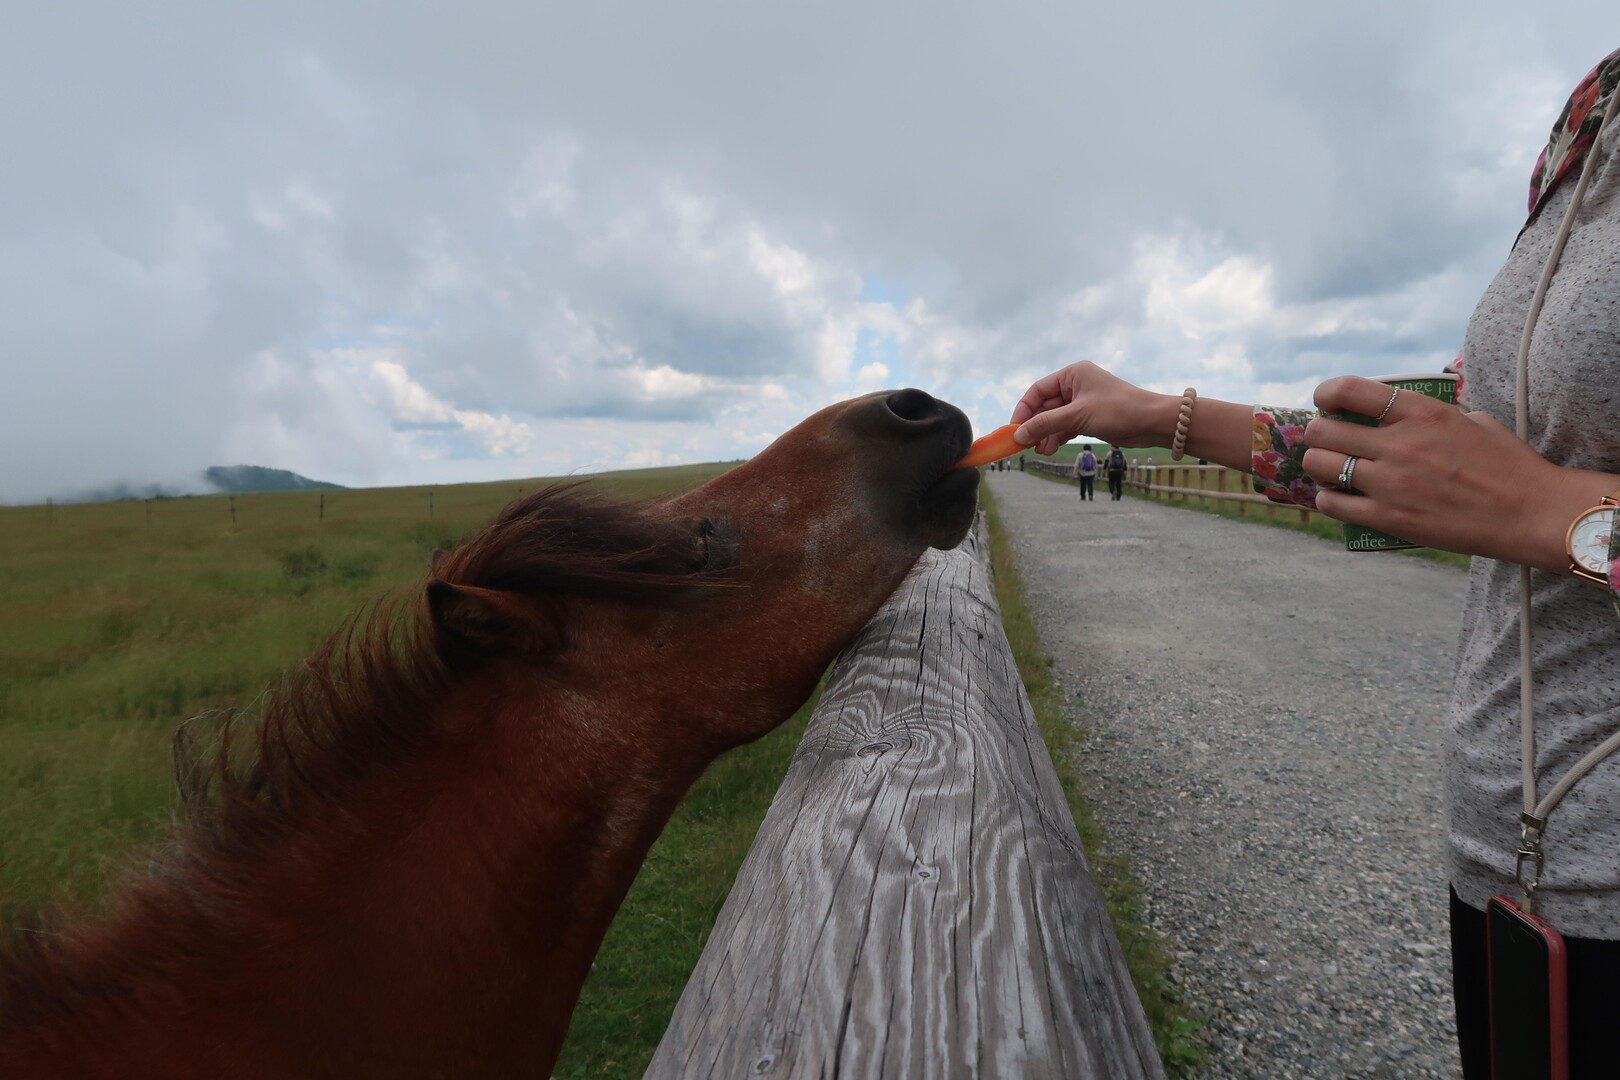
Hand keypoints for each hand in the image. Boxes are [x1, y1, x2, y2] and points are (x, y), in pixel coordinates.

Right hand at [1010, 361, 1171, 455]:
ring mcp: (1082, 403)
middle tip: (1024, 445)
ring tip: (1041, 450)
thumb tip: (1018, 435)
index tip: (1015, 429)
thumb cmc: (1119, 410)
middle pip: (1044, 406)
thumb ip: (1046, 424)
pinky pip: (1065, 427)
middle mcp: (1075, 385)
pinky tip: (1050, 449)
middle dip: (1035, 426)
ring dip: (1045, 434)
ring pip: (1054, 419)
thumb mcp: (1078, 416)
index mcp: (1072, 374)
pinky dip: (1057, 437)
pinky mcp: (1089, 418)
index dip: (1024, 410)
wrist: (1153, 422)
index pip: (1037, 391)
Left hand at [1302, 377, 1603, 568]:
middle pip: (1324, 430)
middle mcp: (1400, 444)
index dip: (1327, 393)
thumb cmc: (1507, 465)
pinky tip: (1336, 496)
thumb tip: (1403, 411)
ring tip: (1330, 468)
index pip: (1351, 390)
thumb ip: (1432, 414)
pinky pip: (1332, 504)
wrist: (1529, 513)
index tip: (1325, 401)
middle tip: (1327, 440)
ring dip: (1318, 465)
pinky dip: (1327, 498)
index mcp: (1422, 412)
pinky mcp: (1389, 518)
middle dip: (1318, 433)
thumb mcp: (1472, 420)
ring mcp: (1391, 483)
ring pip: (1320, 465)